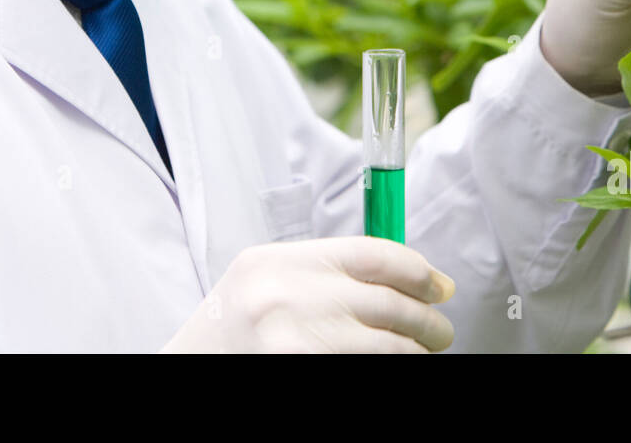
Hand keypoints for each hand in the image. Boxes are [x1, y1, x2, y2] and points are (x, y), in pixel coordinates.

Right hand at [159, 236, 456, 352]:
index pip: (371, 255)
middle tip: (441, 331)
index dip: (418, 271)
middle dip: (425, 320)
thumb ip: (324, 273)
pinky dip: (388, 368)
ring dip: (413, 351)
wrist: (188, 370)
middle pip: (385, 304)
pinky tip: (396, 367)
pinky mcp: (299, 375)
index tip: (440, 287)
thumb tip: (410, 281)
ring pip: (384, 347)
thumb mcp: (267, 282)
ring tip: (424, 353)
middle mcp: (285, 298)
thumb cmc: (233, 329)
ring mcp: (292, 344)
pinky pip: (365, 370)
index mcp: (277, 262)